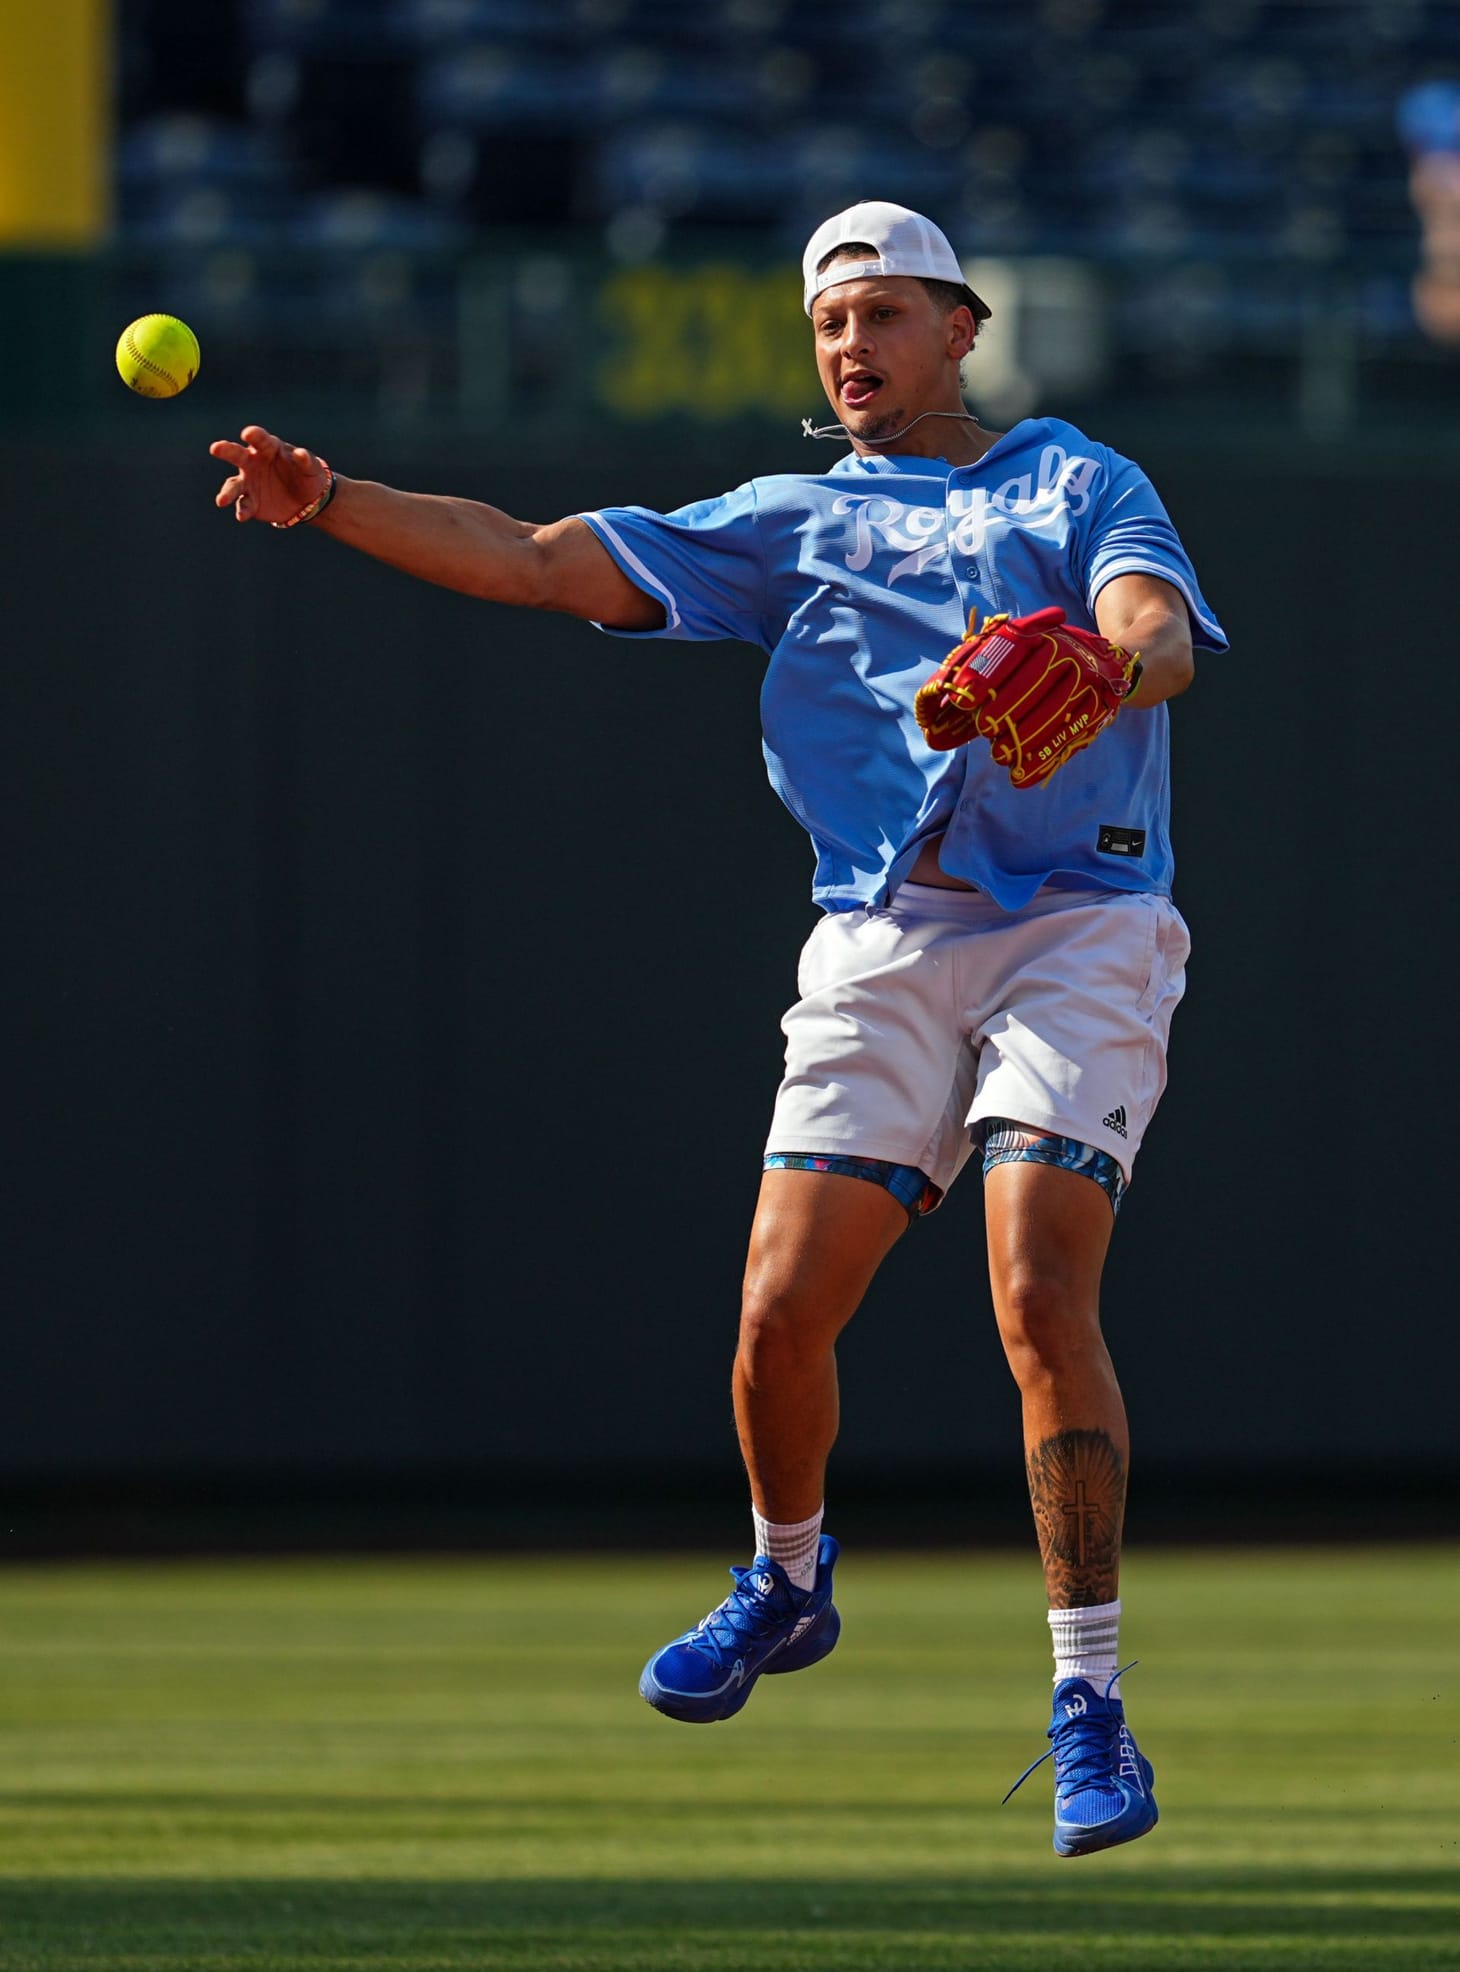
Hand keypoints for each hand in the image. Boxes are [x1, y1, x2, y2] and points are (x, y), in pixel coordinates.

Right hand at [209, 425, 329, 524]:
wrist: (307, 501)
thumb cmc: (307, 476)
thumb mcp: (312, 467)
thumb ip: (306, 460)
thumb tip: (301, 454)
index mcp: (268, 448)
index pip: (260, 439)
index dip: (254, 435)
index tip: (248, 433)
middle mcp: (253, 462)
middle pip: (237, 455)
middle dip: (226, 451)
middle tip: (215, 448)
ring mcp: (249, 482)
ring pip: (234, 484)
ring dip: (228, 492)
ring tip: (221, 501)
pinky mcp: (251, 501)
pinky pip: (244, 505)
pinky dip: (242, 511)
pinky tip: (241, 517)